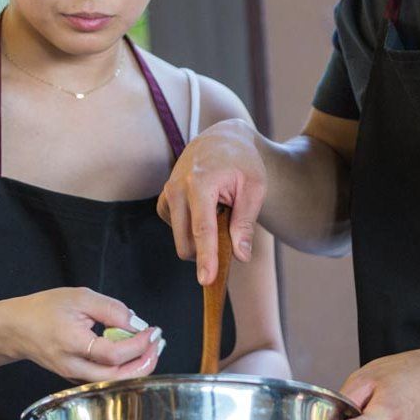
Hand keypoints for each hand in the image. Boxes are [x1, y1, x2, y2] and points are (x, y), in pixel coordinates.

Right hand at [7, 286, 162, 382]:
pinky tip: (134, 352)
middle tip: (158, 343)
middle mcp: (73, 366)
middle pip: (117, 377)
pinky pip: (105, 379)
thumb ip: (111, 309)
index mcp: (72, 344)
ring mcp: (73, 376)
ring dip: (136, 367)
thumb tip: (137, 323)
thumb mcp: (80, 297)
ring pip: (112, 382)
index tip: (154, 331)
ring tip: (151, 347)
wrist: (16, 328)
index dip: (139, 345)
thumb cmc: (44, 310)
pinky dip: (124, 369)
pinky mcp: (76, 378)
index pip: (114, 355)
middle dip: (144, 362)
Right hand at [157, 118, 265, 276]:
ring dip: (200, 238)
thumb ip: (245, 223)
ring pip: (180, 238)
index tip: (206, 280)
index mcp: (200, 183)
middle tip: (231, 231)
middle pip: (186, 241)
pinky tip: (206, 211)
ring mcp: (167, 193)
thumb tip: (240, 256)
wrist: (222, 139)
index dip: (206, 257)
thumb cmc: (243, 163)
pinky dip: (191, 229)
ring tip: (220, 211)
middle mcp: (177, 188)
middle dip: (207, 250)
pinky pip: (176, 228)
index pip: (202, 229)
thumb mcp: (254, 189)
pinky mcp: (164, 199)